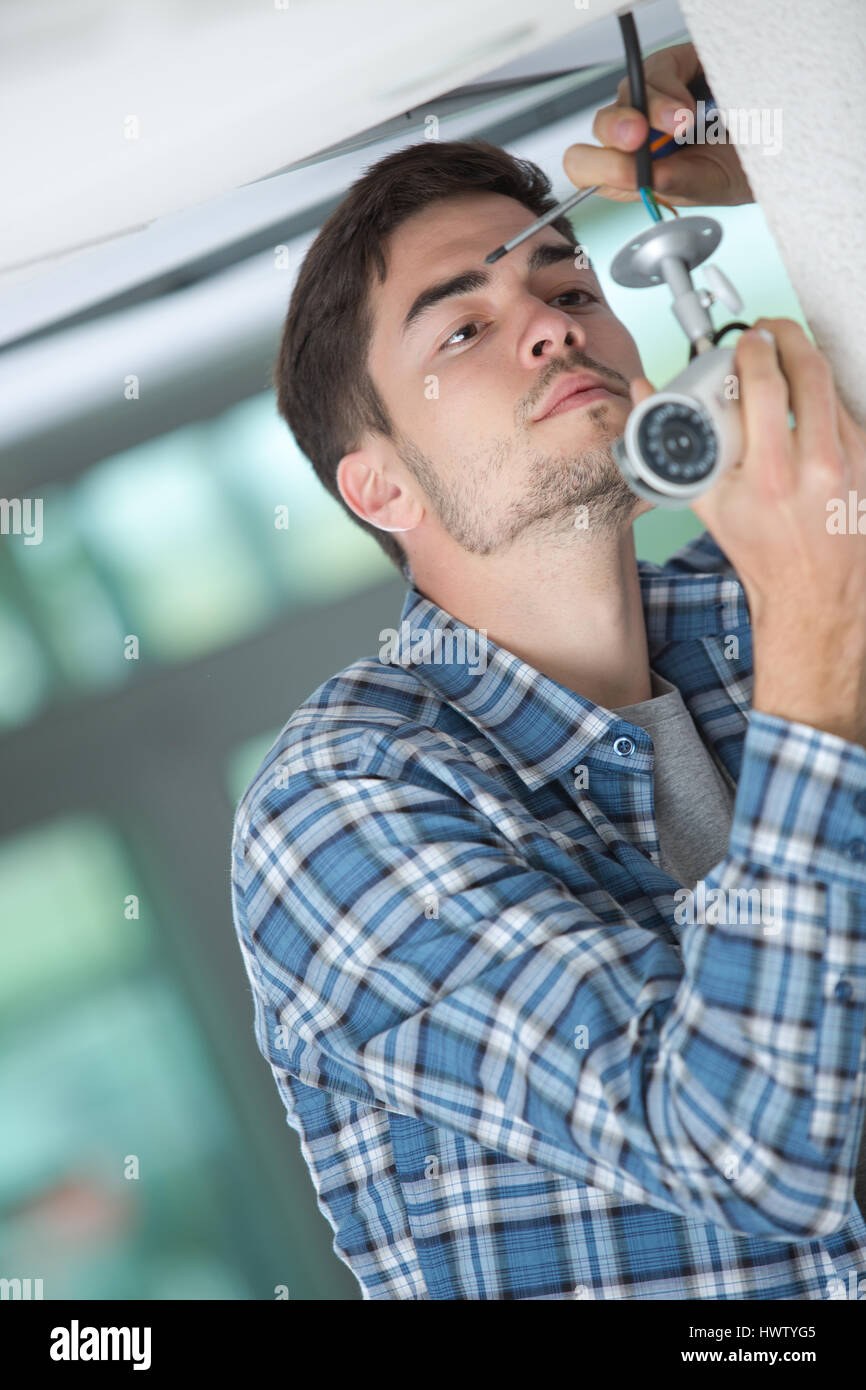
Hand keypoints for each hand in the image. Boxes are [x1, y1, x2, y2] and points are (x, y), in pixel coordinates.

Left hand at [562, 42, 753, 208]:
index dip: (599, 168)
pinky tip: (688, 106)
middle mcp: (634, 136)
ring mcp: (649, 101)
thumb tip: (644, 178)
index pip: (586, 168)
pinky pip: (653, 70)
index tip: (627, 171)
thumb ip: (672, 184)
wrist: (776, 137)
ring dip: (651, 109)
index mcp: (630, 171)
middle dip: (615, 132)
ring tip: (683, 122)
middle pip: (600, 126)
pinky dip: (669, 88)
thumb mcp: (706, 186)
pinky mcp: (671, 68)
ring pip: (625, 95)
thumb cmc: (737, 165)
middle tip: (639, 138)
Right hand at [631, 321, 865, 745]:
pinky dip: (825, 397)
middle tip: (770, 329)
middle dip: (788, 335)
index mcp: (771, 475)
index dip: (755, 349)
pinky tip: (807, 400)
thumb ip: (671, 444)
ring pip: (833, 386)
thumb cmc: (760, 550)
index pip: (767, 385)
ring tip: (786, 356)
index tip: (747, 340)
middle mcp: (818, 466)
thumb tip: (645, 396)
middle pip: (810, 369)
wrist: (812, 590)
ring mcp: (852, 463)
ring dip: (808, 361)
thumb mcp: (708, 502)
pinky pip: (847, 411)